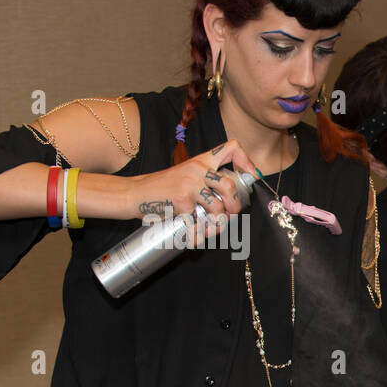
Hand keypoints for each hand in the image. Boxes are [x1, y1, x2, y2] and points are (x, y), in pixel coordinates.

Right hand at [127, 138, 259, 243]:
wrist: (134, 193)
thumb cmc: (163, 187)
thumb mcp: (186, 174)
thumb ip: (206, 180)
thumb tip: (232, 202)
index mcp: (201, 160)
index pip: (231, 148)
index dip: (246, 161)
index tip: (251, 177)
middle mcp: (197, 169)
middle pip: (230, 185)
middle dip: (235, 205)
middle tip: (231, 214)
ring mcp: (190, 185)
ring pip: (218, 208)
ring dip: (218, 223)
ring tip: (211, 228)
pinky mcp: (182, 201)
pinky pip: (199, 223)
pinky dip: (199, 235)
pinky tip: (195, 238)